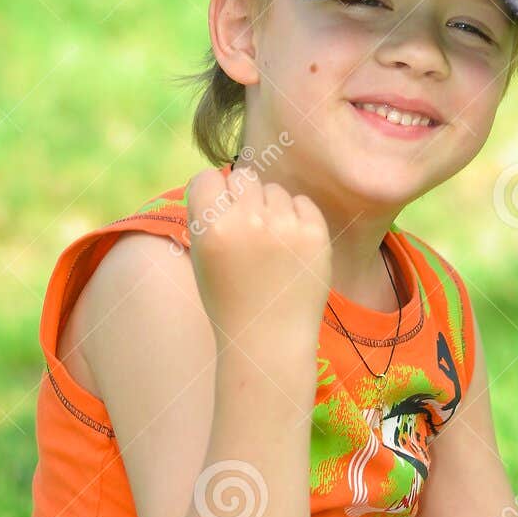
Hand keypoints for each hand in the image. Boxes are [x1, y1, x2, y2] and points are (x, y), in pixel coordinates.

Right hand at [186, 162, 331, 349]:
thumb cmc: (230, 299)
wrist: (269, 340)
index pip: (207, 178)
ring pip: (275, 190)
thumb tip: (225, 179)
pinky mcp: (315, 234)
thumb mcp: (202, 258)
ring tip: (270, 248)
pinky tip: (291, 250)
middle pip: (243, 176)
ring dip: (272, 210)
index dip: (213, 195)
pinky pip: (302, 203)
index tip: (219, 215)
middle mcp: (247, 222)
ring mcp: (285, 227)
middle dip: (244, 197)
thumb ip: (207, 215)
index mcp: (211, 228)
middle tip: (248, 231)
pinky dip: (297, 220)